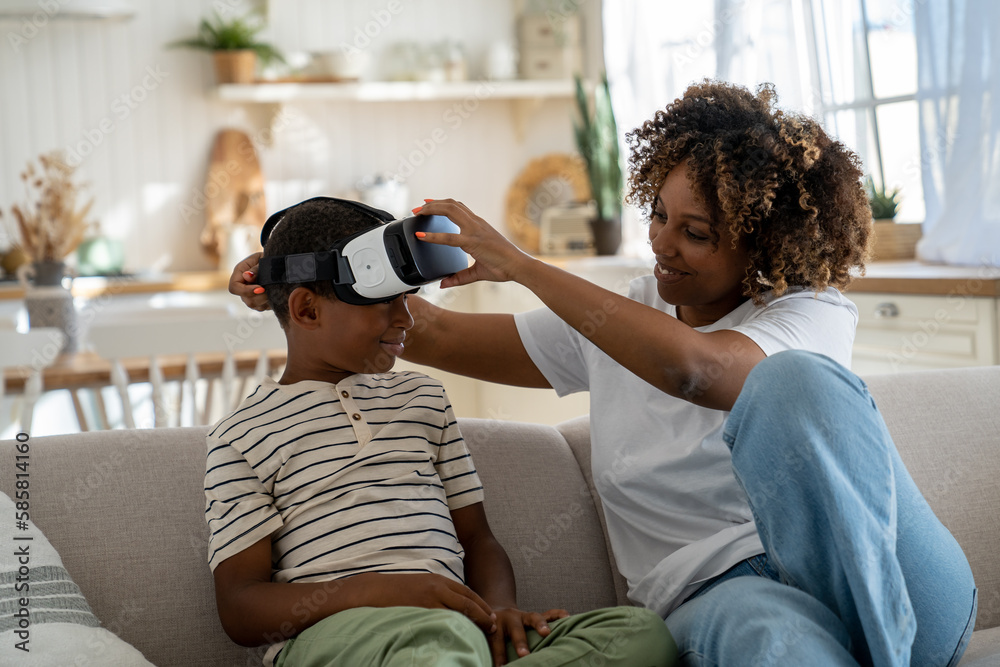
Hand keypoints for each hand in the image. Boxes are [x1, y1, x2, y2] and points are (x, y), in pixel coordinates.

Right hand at [228, 252, 270, 311]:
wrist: (276, 261)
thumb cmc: (268, 257)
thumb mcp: (263, 258)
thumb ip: (256, 268)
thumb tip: (247, 276)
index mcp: (240, 272)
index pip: (234, 287)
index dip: (246, 290)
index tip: (261, 288)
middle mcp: (242, 285)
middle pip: (246, 299)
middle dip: (260, 296)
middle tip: (272, 289)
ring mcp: (249, 294)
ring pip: (254, 305)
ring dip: (266, 300)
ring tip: (275, 290)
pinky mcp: (259, 301)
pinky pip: (262, 307)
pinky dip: (269, 302)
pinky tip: (275, 294)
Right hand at [362, 572, 497, 633]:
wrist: (374, 590)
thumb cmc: (398, 591)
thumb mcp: (422, 586)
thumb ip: (438, 594)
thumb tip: (452, 608)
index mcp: (439, 580)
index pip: (467, 592)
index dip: (482, 605)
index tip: (492, 616)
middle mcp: (437, 587)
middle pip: (468, 601)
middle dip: (484, 614)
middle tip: (494, 627)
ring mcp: (430, 598)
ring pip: (459, 610)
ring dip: (474, 621)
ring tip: (485, 633)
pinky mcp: (421, 609)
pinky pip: (443, 619)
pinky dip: (455, 627)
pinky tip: (462, 636)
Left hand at [412, 199, 533, 287]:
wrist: (519, 267)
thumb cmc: (504, 267)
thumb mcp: (477, 272)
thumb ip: (459, 277)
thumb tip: (444, 284)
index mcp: (478, 226)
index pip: (458, 208)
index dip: (442, 204)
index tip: (428, 203)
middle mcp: (476, 224)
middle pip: (451, 204)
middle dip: (432, 204)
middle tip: (417, 209)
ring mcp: (475, 230)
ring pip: (450, 210)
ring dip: (431, 210)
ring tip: (417, 214)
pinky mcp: (473, 241)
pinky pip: (450, 237)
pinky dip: (433, 236)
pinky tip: (421, 236)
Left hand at [486, 607, 568, 665]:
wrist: (492, 612)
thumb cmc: (489, 632)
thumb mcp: (486, 637)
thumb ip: (492, 649)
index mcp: (495, 625)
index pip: (496, 641)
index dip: (498, 655)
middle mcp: (509, 618)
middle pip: (515, 630)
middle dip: (520, 643)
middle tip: (524, 654)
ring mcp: (523, 615)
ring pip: (532, 617)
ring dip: (539, 625)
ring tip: (546, 633)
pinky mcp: (533, 616)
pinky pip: (548, 613)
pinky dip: (557, 614)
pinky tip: (567, 617)